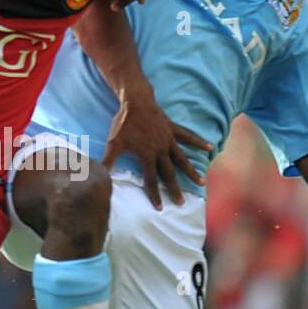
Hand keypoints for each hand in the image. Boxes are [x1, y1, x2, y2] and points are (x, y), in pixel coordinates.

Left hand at [102, 84, 211, 207]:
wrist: (136, 101)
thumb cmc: (124, 123)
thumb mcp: (113, 143)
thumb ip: (107, 161)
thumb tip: (98, 174)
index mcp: (147, 156)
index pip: (150, 180)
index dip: (154, 195)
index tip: (160, 208)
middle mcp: (161, 150)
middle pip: (169, 173)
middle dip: (175, 189)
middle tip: (181, 203)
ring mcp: (169, 139)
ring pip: (182, 158)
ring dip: (191, 171)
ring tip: (201, 182)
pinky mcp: (173, 129)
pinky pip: (188, 137)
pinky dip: (198, 142)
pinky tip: (209, 147)